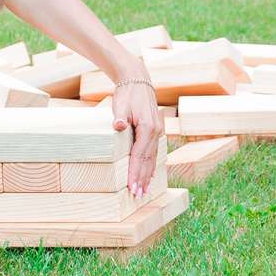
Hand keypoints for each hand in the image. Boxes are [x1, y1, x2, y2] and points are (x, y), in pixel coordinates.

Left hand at [110, 74, 163, 197]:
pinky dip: (152, 164)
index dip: (135, 172)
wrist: (137, 80)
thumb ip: (119, 117)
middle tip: (138, 195)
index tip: (132, 187)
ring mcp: (157, 131)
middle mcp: (156, 131)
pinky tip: (150, 175)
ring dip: (148, 175)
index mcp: (147, 127)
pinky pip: (154, 151)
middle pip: (148, 160)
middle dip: (142, 178)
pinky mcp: (155, 130)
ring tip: (144, 190)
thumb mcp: (121, 104)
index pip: (139, 155)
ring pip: (153, 157)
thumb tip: (118, 125)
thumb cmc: (127, 93)